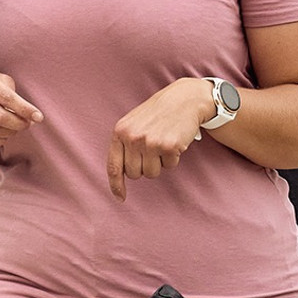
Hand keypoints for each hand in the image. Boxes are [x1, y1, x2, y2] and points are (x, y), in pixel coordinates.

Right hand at [0, 68, 43, 148]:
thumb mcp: (0, 79)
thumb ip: (14, 93)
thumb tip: (29, 114)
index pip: (8, 98)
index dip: (25, 109)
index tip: (39, 117)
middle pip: (1, 117)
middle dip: (19, 123)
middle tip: (28, 124)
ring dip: (10, 132)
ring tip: (16, 128)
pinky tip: (4, 135)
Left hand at [107, 77, 213, 199]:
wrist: (184, 99)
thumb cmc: (158, 113)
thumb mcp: (134, 124)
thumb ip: (125, 145)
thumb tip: (121, 175)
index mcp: (120, 132)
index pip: (114, 166)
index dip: (116, 185)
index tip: (121, 198)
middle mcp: (133, 138)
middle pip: (135, 174)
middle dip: (145, 167)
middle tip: (153, 150)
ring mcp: (150, 142)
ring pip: (152, 173)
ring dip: (160, 163)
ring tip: (163, 143)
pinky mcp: (168, 146)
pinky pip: (169, 166)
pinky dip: (174, 157)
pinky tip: (174, 140)